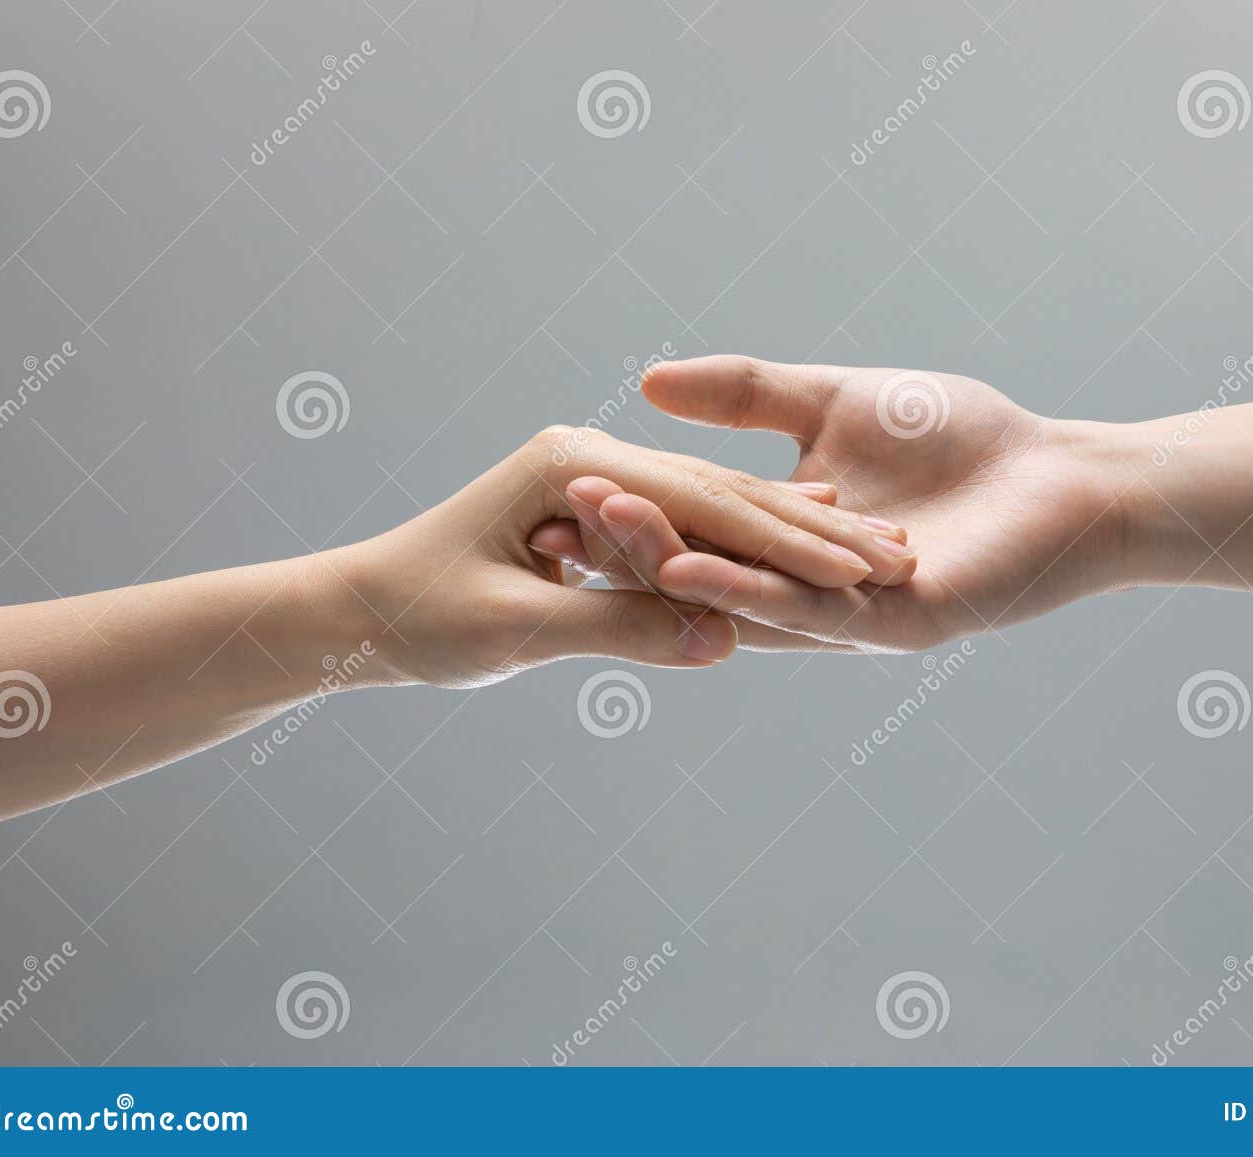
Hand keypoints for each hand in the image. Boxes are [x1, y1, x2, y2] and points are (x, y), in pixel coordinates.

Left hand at [333, 422, 918, 684]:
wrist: (354, 609)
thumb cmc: (418, 618)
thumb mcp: (517, 628)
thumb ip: (620, 627)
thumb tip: (725, 640)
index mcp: (572, 465)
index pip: (704, 505)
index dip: (788, 543)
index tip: (864, 571)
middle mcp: (591, 453)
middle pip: (721, 494)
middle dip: (810, 530)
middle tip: (898, 556)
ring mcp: (596, 471)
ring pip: (713, 504)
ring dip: (791, 532)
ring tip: (874, 551)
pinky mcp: (597, 501)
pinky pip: (688, 520)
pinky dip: (748, 536)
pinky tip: (806, 536)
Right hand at [530, 358, 1131, 651]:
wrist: (1062, 477)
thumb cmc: (961, 438)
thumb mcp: (834, 401)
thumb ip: (746, 395)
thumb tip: (648, 381)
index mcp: (785, 542)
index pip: (692, 527)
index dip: (630, 507)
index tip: (560, 478)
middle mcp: (804, 590)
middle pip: (701, 568)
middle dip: (632, 540)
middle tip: (556, 510)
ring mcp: (844, 617)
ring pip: (742, 596)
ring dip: (670, 563)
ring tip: (602, 527)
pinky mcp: (889, 627)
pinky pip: (804, 614)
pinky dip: (743, 591)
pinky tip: (688, 565)